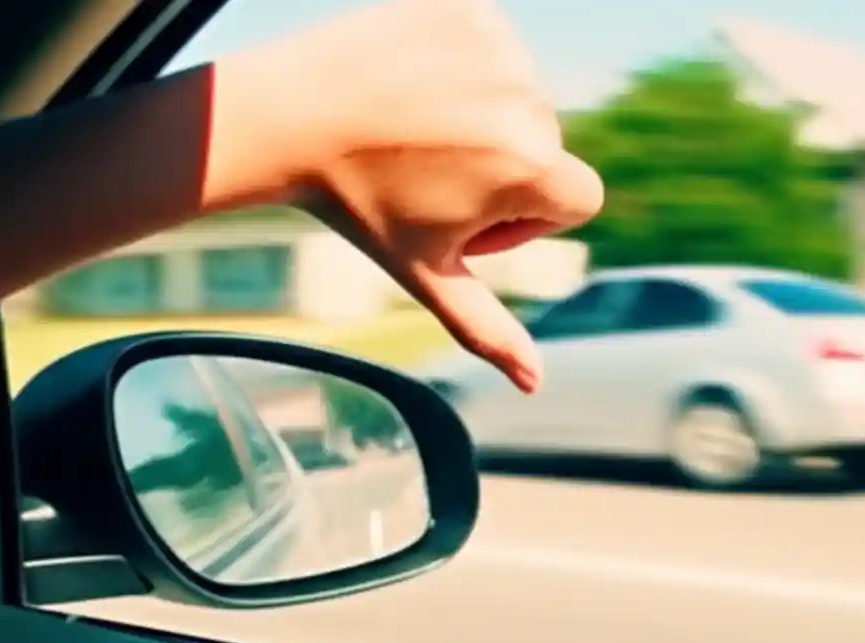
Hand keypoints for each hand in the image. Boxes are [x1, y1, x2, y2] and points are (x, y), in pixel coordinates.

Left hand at [221, 0, 602, 392]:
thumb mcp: (427, 273)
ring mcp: (500, 48)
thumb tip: (534, 383)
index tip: (466, 211)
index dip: (527, 220)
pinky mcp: (471, 8)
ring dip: (482, 114)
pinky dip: (463, 64)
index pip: (579, 201)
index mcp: (530, 170)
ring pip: (520, 96)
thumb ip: (488, 328)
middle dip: (500, 167)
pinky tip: (412, 83)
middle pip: (546, 148)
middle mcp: (528, 102)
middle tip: (426, 172)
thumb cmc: (357, 204)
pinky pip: (493, 48)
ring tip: (415, 127)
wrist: (285, 116)